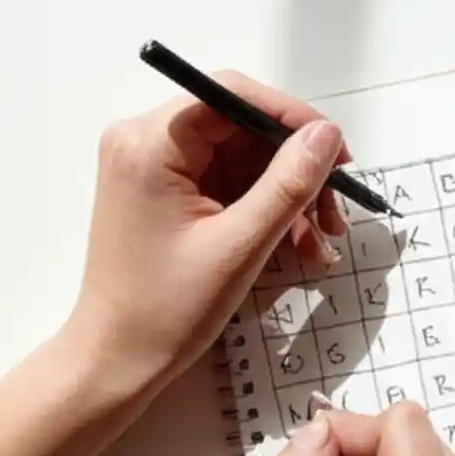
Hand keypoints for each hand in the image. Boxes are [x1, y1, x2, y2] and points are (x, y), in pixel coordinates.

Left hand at [65, 71, 349, 391]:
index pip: (232, 96)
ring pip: (242, 158)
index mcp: (149, 144)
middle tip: (335, 209)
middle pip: (241, 128)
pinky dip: (265, 209)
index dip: (292, 118)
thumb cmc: (165, 310)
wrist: (118, 359)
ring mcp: (154, 167)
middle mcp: (144, 142)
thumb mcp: (240, 244)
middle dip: (295, 168)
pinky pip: (229, 183)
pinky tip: (295, 244)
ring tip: (319, 240)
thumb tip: (327, 134)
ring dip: (287, 195)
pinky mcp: (166, 192)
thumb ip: (288, 184)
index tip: (336, 153)